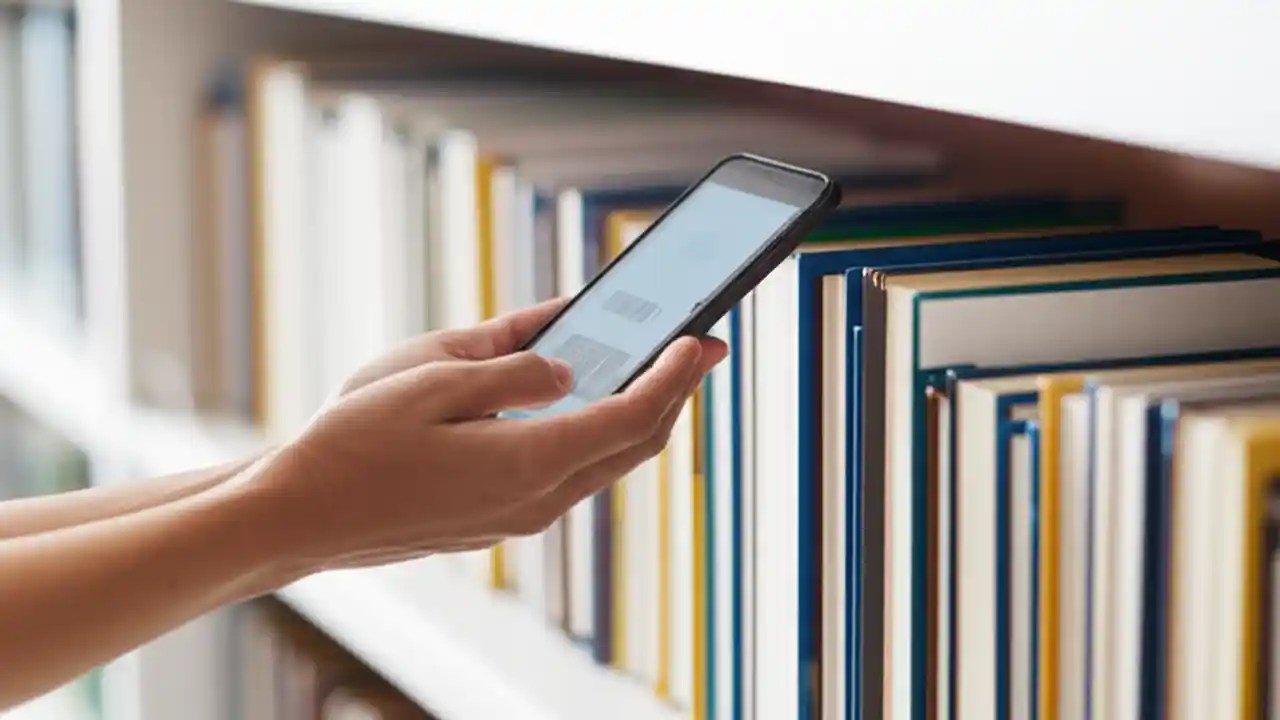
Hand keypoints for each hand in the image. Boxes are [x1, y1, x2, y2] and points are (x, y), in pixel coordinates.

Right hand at [237, 301, 725, 572]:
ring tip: (654, 368)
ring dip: (637, 415)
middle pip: (633, 446)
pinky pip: (571, 473)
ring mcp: (519, 517)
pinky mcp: (500, 520)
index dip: (675, 376)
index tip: (699, 339)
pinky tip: (588, 401)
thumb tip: (569, 367)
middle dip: (674, 394)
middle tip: (698, 349)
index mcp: (528, 461)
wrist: (303, 516)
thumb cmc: (354, 442)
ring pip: (606, 463)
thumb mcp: (432, 378)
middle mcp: (537, 499)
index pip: (633, 416)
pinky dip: (596, 433)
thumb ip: (513, 369)